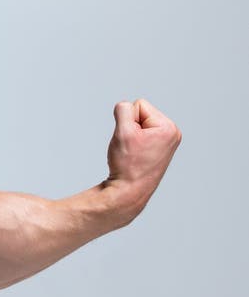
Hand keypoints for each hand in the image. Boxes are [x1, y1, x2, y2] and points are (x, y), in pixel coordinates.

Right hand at [104, 98, 182, 220]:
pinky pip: (140, 132)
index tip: (132, 141)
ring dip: (131, 134)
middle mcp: (172, 133)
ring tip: (134, 152)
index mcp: (169, 128)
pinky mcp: (159, 147)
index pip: (138, 104)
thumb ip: (123, 109)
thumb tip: (125, 106)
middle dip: (130, 127)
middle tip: (132, 148)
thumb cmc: (127, 165)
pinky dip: (133, 141)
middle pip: (140, 112)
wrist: (128, 191)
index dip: (128, 121)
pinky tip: (136, 155)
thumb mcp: (123, 131)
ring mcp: (167, 141)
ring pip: (138, 122)